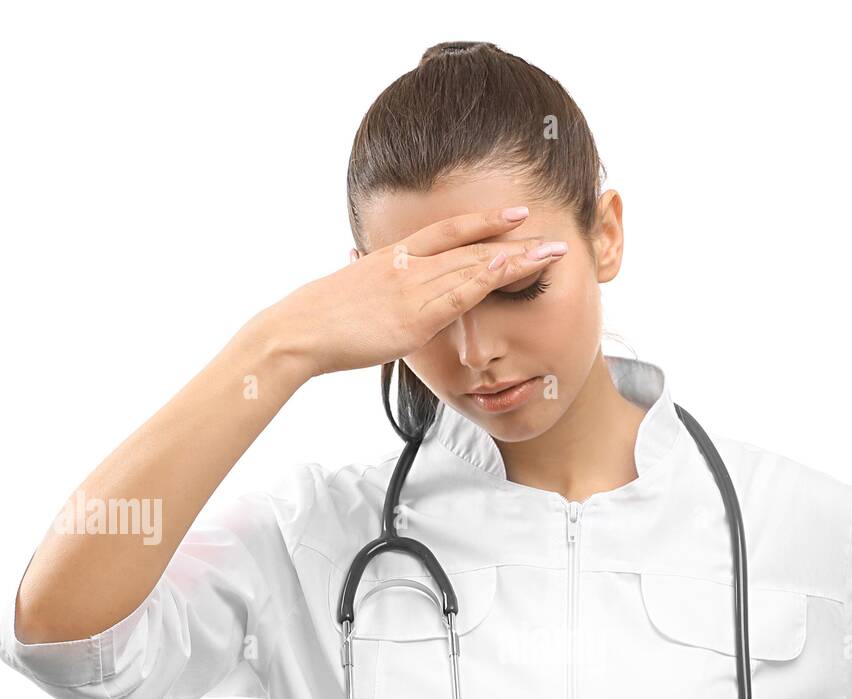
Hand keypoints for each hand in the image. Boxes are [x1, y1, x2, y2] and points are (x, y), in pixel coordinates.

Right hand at [262, 207, 567, 378]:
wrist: (299, 331)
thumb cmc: (319, 319)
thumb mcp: (349, 291)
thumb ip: (365, 277)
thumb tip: (357, 260)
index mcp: (394, 258)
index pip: (446, 231)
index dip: (483, 222)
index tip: (514, 214)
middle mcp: (408, 266)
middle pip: (470, 246)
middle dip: (514, 240)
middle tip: (553, 234)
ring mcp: (413, 289)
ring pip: (473, 267)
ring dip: (516, 259)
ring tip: (552, 253)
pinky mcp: (414, 317)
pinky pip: (459, 295)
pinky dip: (487, 280)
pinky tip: (511, 270)